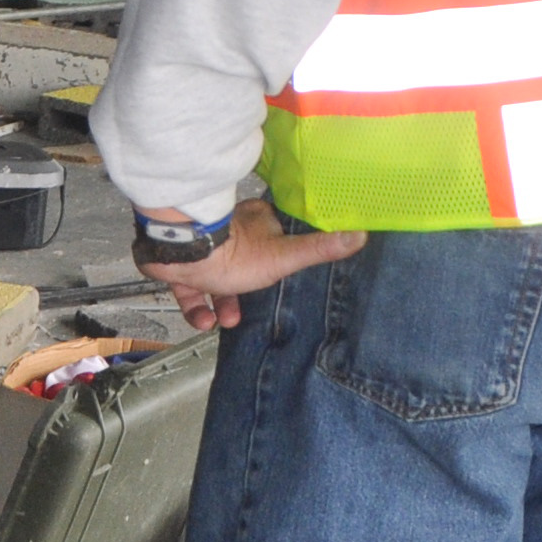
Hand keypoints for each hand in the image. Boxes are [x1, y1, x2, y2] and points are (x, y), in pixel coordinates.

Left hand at [138, 203, 364, 331]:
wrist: (182, 255)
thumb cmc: (235, 254)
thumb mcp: (284, 256)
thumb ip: (319, 249)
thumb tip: (360, 235)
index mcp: (258, 221)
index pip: (274, 231)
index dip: (279, 251)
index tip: (280, 266)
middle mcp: (229, 231)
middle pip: (244, 256)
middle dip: (247, 285)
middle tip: (251, 303)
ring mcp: (203, 249)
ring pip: (216, 277)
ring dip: (223, 303)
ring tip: (226, 320)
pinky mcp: (181, 264)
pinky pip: (190, 289)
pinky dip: (197, 307)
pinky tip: (204, 320)